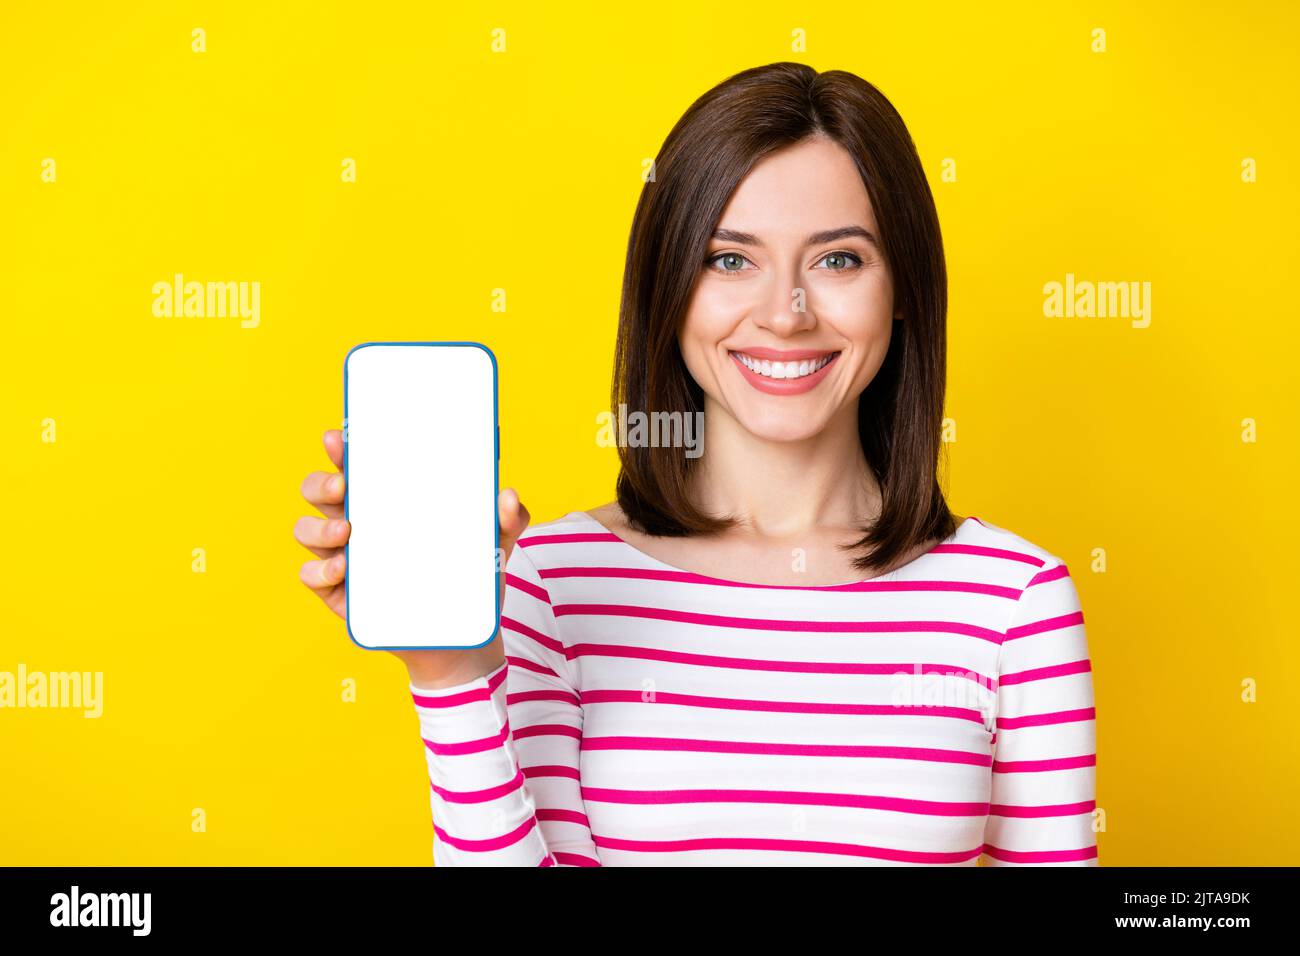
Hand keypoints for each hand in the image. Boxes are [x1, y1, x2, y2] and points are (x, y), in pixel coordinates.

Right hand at [295, 428, 530, 687]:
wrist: (462, 639)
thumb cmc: (470, 579)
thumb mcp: (494, 544)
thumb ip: (508, 518)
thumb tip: (509, 496)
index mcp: (388, 500)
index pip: (356, 465)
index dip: (340, 447)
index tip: (338, 437)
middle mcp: (359, 523)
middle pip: (318, 490)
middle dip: (321, 482)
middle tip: (344, 486)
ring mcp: (344, 557)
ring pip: (306, 530)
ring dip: (318, 526)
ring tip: (347, 531)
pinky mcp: (339, 594)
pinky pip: (310, 576)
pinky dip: (320, 569)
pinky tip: (344, 568)